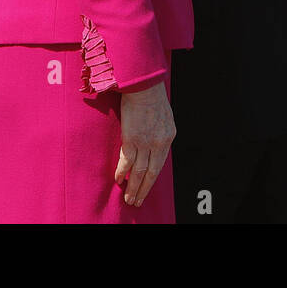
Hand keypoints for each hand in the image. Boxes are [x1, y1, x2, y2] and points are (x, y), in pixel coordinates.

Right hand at [115, 82, 175, 206]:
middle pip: (151, 173)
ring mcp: (145, 143)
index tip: (146, 188)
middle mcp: (159, 143)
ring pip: (139, 172)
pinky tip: (118, 181)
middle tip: (137, 201)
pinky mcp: (131, 139)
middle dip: (144, 189)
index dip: (152, 179)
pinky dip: (122, 173)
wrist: (144, 86)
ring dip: (133, 187)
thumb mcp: (165, 118)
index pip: (160, 165)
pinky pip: (126, 162)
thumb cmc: (152, 98)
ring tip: (129, 198)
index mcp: (168, 138)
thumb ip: (161, 134)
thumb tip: (154, 147)